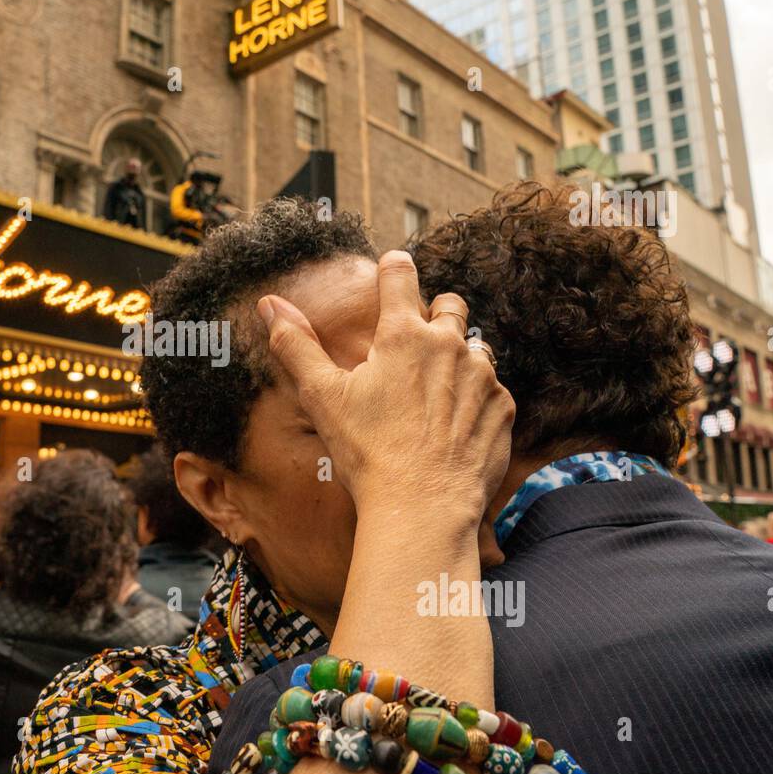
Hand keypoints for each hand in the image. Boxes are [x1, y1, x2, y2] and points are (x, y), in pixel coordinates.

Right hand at [257, 250, 513, 522]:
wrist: (423, 508)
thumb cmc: (367, 453)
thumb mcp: (322, 397)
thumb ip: (297, 345)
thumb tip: (269, 303)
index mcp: (403, 335)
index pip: (401, 275)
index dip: (394, 267)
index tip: (392, 265)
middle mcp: (451, 346)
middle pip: (450, 305)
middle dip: (435, 313)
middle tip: (414, 341)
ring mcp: (483, 377)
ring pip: (476, 348)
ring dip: (458, 359)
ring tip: (433, 394)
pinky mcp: (503, 409)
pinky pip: (493, 390)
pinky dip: (475, 400)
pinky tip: (453, 427)